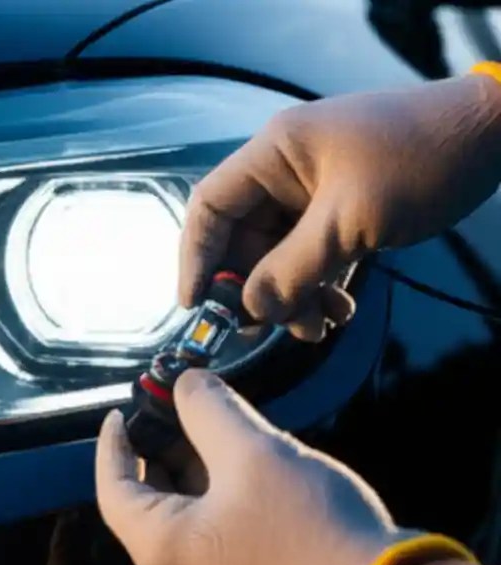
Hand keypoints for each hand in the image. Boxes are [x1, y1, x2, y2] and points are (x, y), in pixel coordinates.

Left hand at [95, 369, 419, 564]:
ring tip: (222, 440)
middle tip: (178, 416)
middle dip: (162, 459)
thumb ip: (209, 410)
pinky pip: (222, 556)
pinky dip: (224, 514)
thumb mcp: (254, 451)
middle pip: (151, 513)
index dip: (113, 446)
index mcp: (162, 554)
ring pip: (190, 533)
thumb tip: (185, 383)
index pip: (114, 491)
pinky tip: (258, 486)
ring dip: (197, 485)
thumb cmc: (311, 528)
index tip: (121, 411)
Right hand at [181, 73, 500, 340]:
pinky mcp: (343, 205)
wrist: (499, 132)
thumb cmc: (423, 160)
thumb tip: (251, 310)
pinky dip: (319, 283)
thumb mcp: (351, 221)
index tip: (197, 306)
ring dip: (293, 294)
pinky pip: (312, 252)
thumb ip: (293, 268)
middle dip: (259, 289)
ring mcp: (316, 188)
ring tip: (319, 326)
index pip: (210, 208)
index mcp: (275, 153)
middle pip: (245, 240)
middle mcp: (286, 168)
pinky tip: (339, 308)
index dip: (197, 258)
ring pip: (280, 253)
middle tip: (279, 329)